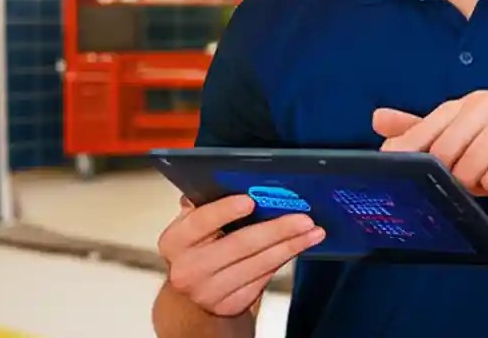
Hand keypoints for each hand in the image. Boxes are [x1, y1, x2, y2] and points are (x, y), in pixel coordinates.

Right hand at [157, 194, 325, 316]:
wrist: (189, 300)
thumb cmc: (195, 251)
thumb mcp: (189, 229)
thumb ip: (203, 208)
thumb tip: (229, 181)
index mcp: (175, 241)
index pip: (200, 222)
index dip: (225, 210)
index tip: (250, 200)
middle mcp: (189, 269)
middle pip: (239, 245)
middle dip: (276, 229)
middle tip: (303, 218)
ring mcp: (210, 291)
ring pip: (258, 264)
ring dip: (290, 246)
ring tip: (313, 232)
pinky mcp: (231, 305)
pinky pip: (264, 278)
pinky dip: (284, 260)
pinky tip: (299, 247)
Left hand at [374, 90, 487, 205]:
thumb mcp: (458, 145)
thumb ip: (420, 131)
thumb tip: (377, 118)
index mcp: (470, 101)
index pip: (429, 126)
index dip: (412, 150)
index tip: (397, 167)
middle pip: (446, 150)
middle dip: (452, 174)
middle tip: (468, 178)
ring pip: (470, 167)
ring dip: (477, 183)